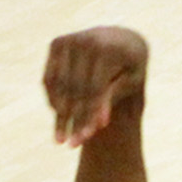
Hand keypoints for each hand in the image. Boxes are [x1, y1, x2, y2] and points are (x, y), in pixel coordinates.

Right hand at [44, 26, 148, 145]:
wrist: (121, 36)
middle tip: (70, 145)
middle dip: (73, 119)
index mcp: (107, 47)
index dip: (89, 114)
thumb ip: (114, 97)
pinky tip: (58, 117)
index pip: (94, 88)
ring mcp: (69, 40)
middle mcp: (85, 40)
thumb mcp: (131, 80)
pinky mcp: (57, 43)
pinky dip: (52, 98)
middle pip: (75, 89)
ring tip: (59, 139)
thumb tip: (100, 125)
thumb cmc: (131, 64)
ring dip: (59, 114)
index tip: (86, 138)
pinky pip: (50, 77)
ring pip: (58, 85)